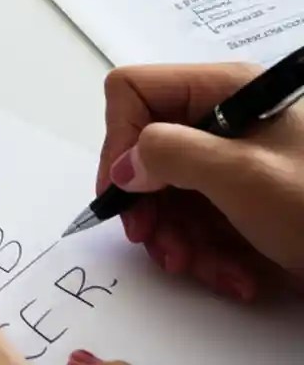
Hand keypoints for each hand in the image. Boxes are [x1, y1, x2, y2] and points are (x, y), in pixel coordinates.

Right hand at [99, 63, 303, 301]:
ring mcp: (237, 161)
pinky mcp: (247, 200)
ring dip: (179, 239)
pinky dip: (209, 253)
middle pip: (147, 148)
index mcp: (224, 90)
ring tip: (201, 269)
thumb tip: (126, 166)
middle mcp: (225, 118)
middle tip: (154, 243)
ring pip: (170, 193)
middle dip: (150, 205)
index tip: (123, 192)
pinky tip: (235, 275)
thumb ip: (169, 156)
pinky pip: (202, 220)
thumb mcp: (240, 175)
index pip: (135, 90)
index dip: (118, 139)